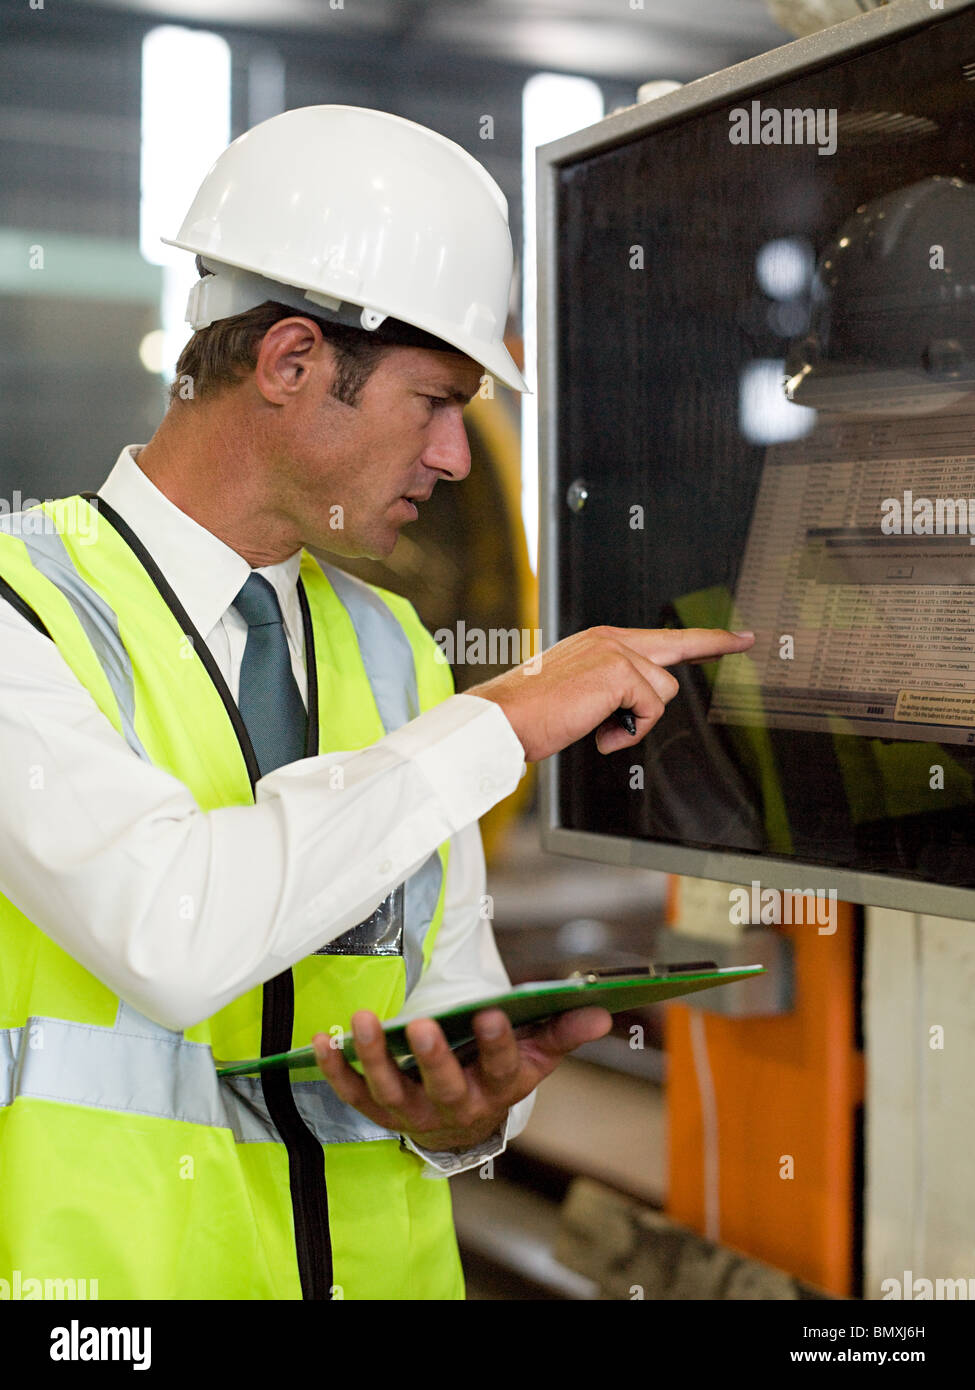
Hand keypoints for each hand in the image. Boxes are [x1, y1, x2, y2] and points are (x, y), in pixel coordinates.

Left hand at [312, 1005, 612, 1153]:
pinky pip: (352, 1094)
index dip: (498, 1043)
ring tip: (362, 1021)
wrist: (463, 1127)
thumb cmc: (497, 1077)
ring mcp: (410, 1112)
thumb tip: (601, 1011)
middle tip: (422, 1025)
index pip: (501, 1068)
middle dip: (432, 1056)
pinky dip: (334, 1070)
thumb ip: (561, 1031)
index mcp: (495, 1089)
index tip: (494, 1012)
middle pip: (443, 1086)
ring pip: (390, 1090)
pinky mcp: (377, 1110)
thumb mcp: (534, 1058)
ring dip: (373, 1057)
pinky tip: (322, 1039)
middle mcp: (452, 1107)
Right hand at [467, 625, 753, 761]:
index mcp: (600, 642)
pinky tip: (601, 734)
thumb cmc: (530, 713)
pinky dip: (629, 731)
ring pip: (662, 693)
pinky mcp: (619, 673)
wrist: (503, 720)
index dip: (702, 639)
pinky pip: (650, 711)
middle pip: (676, 650)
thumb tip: (638, 707)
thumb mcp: (577, 693)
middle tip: (748, 640)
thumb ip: (611, 690)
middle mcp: (610, 639)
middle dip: (714, 645)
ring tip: (600, 728)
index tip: (733, 637)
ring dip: (637, 720)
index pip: (660, 638)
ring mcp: (616, 652)